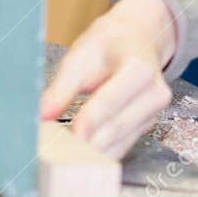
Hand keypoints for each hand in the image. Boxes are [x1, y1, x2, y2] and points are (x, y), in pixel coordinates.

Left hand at [39, 0, 177, 158]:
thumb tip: (43, 114)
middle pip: (116, 127)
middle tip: (53, 149)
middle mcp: (154, 94)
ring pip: (118, 144)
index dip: (91, 118)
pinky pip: (119, 149)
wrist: (137, 41)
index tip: (71, 134)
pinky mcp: (145, 129)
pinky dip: (96, 154)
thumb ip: (63, 86)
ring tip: (58, 152)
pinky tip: (75, 153)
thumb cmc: (108, 45)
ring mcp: (153, 114)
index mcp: (140, 67)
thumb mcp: (82, 54)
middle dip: (84, 141)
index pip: (112, 99)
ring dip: (88, 152)